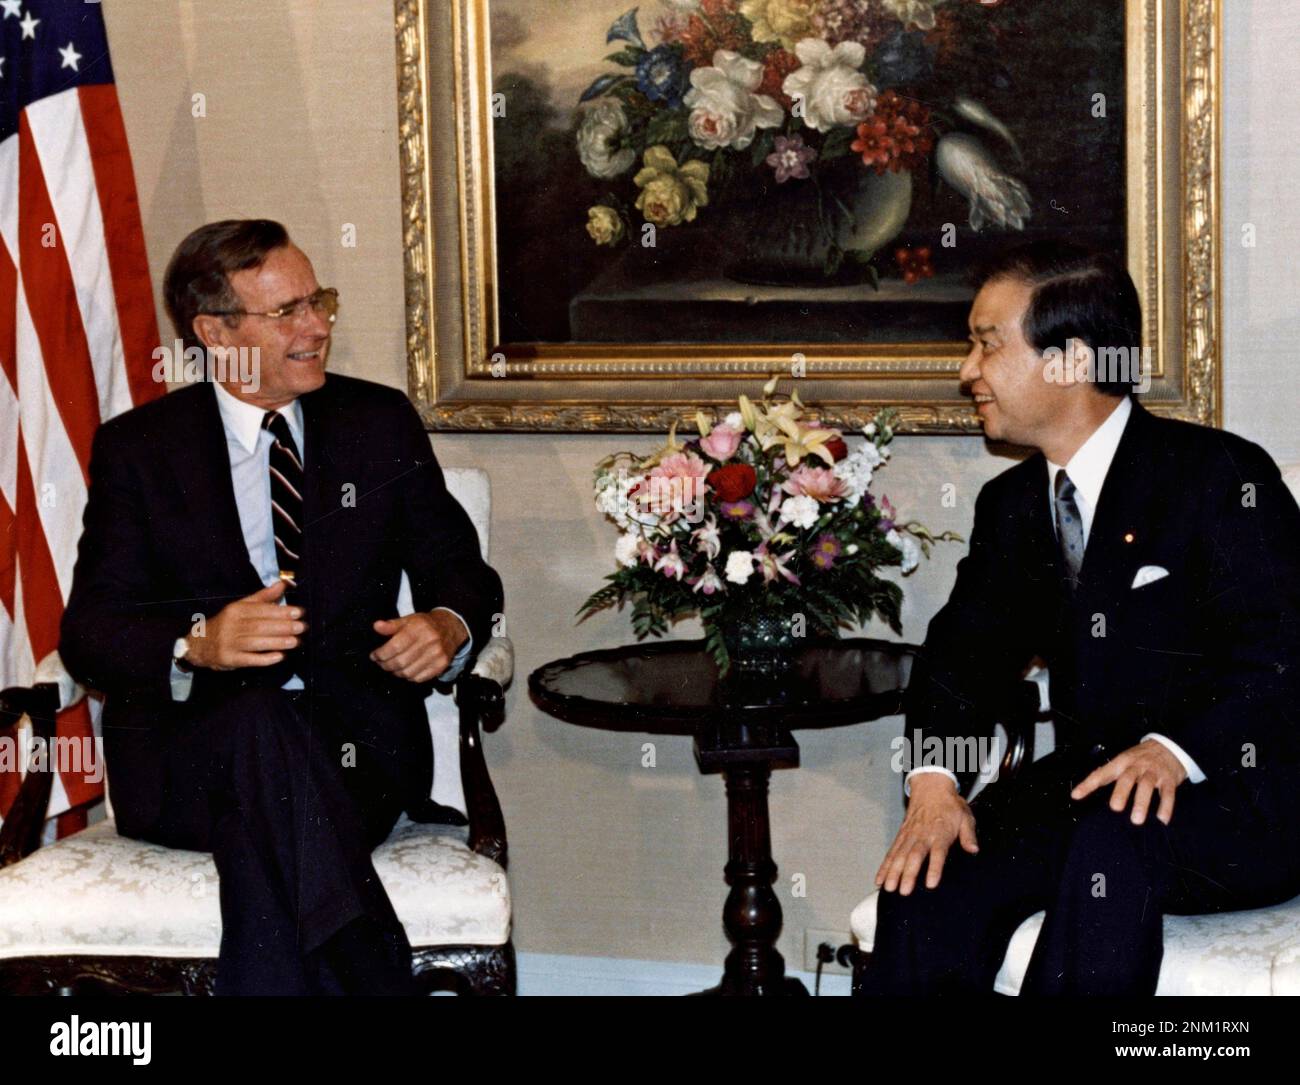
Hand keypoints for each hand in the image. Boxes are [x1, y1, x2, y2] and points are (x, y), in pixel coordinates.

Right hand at [183, 580, 304, 670]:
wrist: (199, 643)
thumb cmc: (227, 623)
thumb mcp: (241, 606)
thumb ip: (263, 597)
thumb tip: (283, 584)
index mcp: (236, 610)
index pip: (260, 610)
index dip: (280, 611)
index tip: (298, 612)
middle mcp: (231, 626)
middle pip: (259, 626)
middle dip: (282, 627)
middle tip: (301, 627)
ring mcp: (229, 644)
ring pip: (255, 643)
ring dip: (277, 642)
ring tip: (296, 641)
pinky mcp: (229, 659)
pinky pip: (249, 660)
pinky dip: (265, 659)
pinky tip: (280, 656)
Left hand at [370, 610, 467, 682]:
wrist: (450, 628)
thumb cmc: (425, 624)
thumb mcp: (408, 620)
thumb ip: (391, 625)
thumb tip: (376, 626)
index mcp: (418, 629)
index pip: (395, 647)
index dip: (381, 654)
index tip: (374, 656)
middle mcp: (429, 642)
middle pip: (400, 662)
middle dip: (386, 665)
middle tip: (381, 663)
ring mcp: (436, 655)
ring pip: (408, 673)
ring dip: (396, 672)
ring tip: (392, 667)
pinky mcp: (441, 665)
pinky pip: (419, 678)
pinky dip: (409, 677)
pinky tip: (406, 670)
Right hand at [874, 773, 978, 894]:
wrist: (931, 788)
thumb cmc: (950, 806)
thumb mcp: (965, 817)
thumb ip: (968, 835)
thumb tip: (973, 850)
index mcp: (940, 833)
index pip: (937, 852)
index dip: (934, 868)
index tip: (930, 884)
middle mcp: (922, 835)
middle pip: (914, 856)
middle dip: (907, 874)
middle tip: (903, 891)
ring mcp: (909, 835)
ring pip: (899, 855)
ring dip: (893, 872)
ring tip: (888, 888)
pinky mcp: (901, 836)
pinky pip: (891, 852)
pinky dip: (885, 866)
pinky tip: (880, 879)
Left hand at [1070, 739, 1187, 824]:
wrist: (1170, 746)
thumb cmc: (1141, 758)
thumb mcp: (1124, 761)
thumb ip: (1110, 774)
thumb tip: (1091, 786)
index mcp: (1121, 762)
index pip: (1101, 773)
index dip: (1088, 784)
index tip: (1076, 795)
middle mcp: (1136, 766)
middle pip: (1126, 778)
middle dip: (1121, 793)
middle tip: (1115, 808)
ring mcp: (1153, 772)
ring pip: (1146, 786)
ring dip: (1141, 803)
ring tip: (1136, 819)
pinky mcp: (1169, 779)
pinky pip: (1168, 793)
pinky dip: (1166, 806)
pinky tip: (1162, 819)